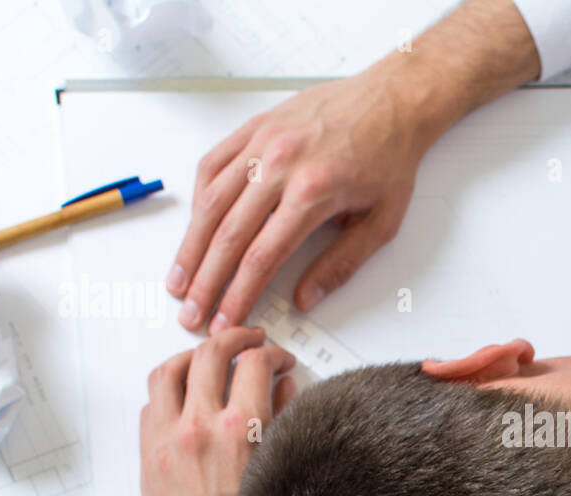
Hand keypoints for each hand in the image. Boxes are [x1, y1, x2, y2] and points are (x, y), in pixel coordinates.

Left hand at [140, 326, 297, 495]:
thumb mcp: (282, 478)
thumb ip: (283, 427)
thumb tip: (282, 392)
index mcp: (240, 432)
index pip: (254, 362)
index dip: (272, 353)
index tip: (280, 360)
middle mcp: (197, 431)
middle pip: (209, 354)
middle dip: (235, 339)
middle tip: (250, 342)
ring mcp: (166, 447)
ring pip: (167, 373)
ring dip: (191, 357)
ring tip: (209, 360)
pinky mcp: (148, 467)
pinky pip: (149, 409)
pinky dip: (168, 391)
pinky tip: (186, 398)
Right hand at [165, 68, 430, 333]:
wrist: (391, 101)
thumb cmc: (389, 160)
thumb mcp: (382, 222)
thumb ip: (341, 264)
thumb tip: (305, 300)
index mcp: (313, 192)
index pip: (262, 256)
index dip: (239, 294)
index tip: (225, 320)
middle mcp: (280, 164)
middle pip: (229, 234)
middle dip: (205, 280)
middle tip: (190, 313)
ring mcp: (262, 142)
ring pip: (211, 200)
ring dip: (191, 246)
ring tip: (179, 280)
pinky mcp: (253, 127)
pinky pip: (213, 165)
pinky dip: (199, 199)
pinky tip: (195, 229)